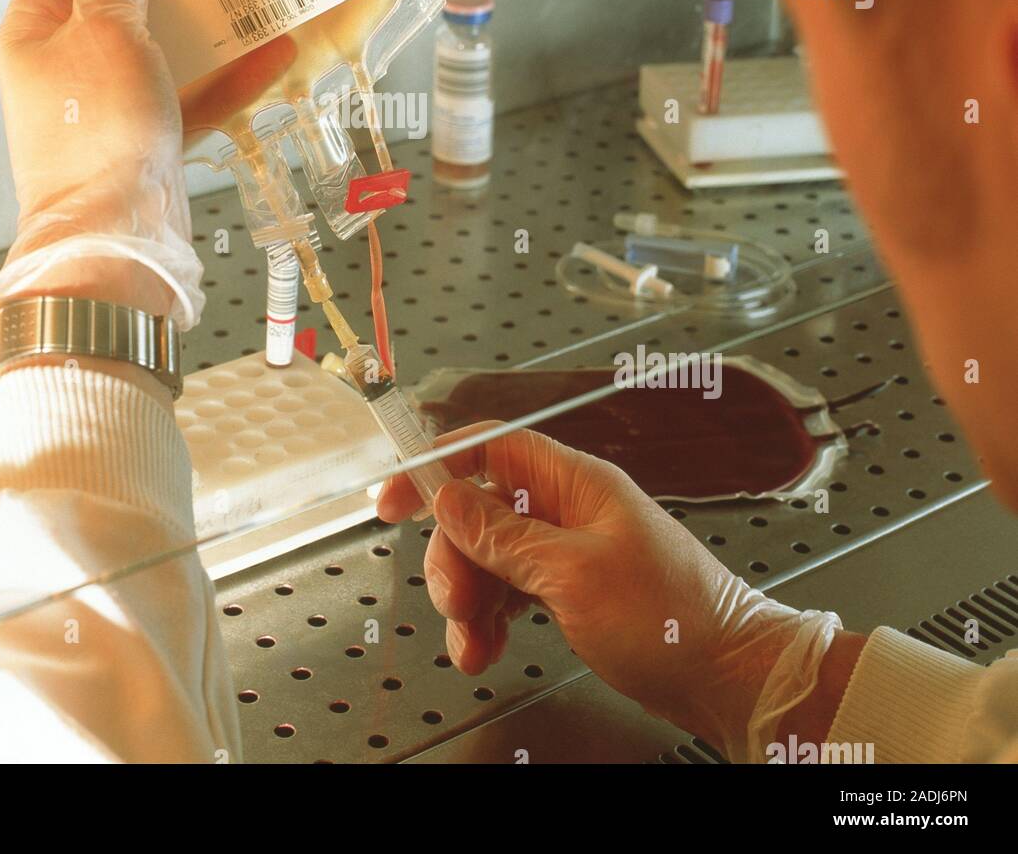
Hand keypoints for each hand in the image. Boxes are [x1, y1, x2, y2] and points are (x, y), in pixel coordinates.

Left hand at [0, 0, 203, 325]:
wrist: (117, 237)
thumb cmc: (96, 130)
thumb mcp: (103, 33)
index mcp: (34, 33)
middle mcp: (67, 67)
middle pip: (115, 2)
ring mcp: (110, 105)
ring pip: (160, 48)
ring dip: (202, 21)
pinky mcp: (151, 139)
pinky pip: (193, 96)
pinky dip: (230, 77)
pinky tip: (273, 53)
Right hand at [377, 422, 841, 758]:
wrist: (732, 677)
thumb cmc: (674, 619)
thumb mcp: (574, 576)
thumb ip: (505, 536)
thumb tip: (447, 499)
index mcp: (574, 482)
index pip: (488, 447)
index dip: (435, 465)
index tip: (392, 501)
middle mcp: (567, 508)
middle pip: (479, 512)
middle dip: (454, 558)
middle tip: (454, 604)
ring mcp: (569, 550)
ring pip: (490, 558)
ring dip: (470, 601)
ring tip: (473, 646)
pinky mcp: (572, 589)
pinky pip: (511, 590)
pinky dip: (492, 619)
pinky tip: (489, 648)